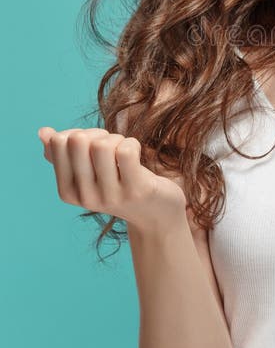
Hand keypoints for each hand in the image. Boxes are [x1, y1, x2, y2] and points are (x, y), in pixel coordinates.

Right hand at [37, 126, 187, 233]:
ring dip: (117, 139)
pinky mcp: (136, 191)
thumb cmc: (121, 184)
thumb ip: (65, 154)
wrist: (157, 214)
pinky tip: (137, 156)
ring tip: (125, 152)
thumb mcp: (90, 172)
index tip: (95, 145)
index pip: (59, 143)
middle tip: (113, 147)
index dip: (79, 133)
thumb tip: (43, 133)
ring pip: (103, 145)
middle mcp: (86, 197)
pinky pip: (126, 151)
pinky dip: (132, 144)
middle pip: (79, 141)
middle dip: (98, 134)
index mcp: (68, 191)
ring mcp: (111, 196)